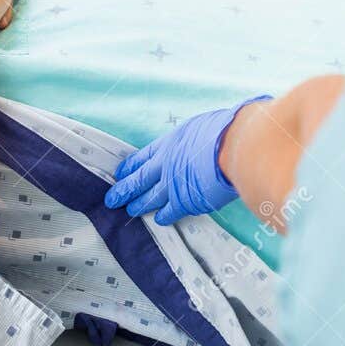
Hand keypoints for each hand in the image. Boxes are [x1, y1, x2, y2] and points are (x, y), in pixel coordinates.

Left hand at [104, 96, 272, 224]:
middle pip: (140, 179)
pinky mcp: (187, 201)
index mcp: (172, 142)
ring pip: (151, 197)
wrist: (232, 147)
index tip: (120, 172)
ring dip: (139, 205)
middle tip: (112, 199)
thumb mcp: (206, 126)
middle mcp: (168, 164)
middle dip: (125, 189)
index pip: (145, 156)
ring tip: (129, 210)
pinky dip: (165, 215)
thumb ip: (199, 137)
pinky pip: (172, 211)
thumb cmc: (225, 130)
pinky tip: (160, 219)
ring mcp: (175, 183)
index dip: (132, 165)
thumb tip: (207, 137)